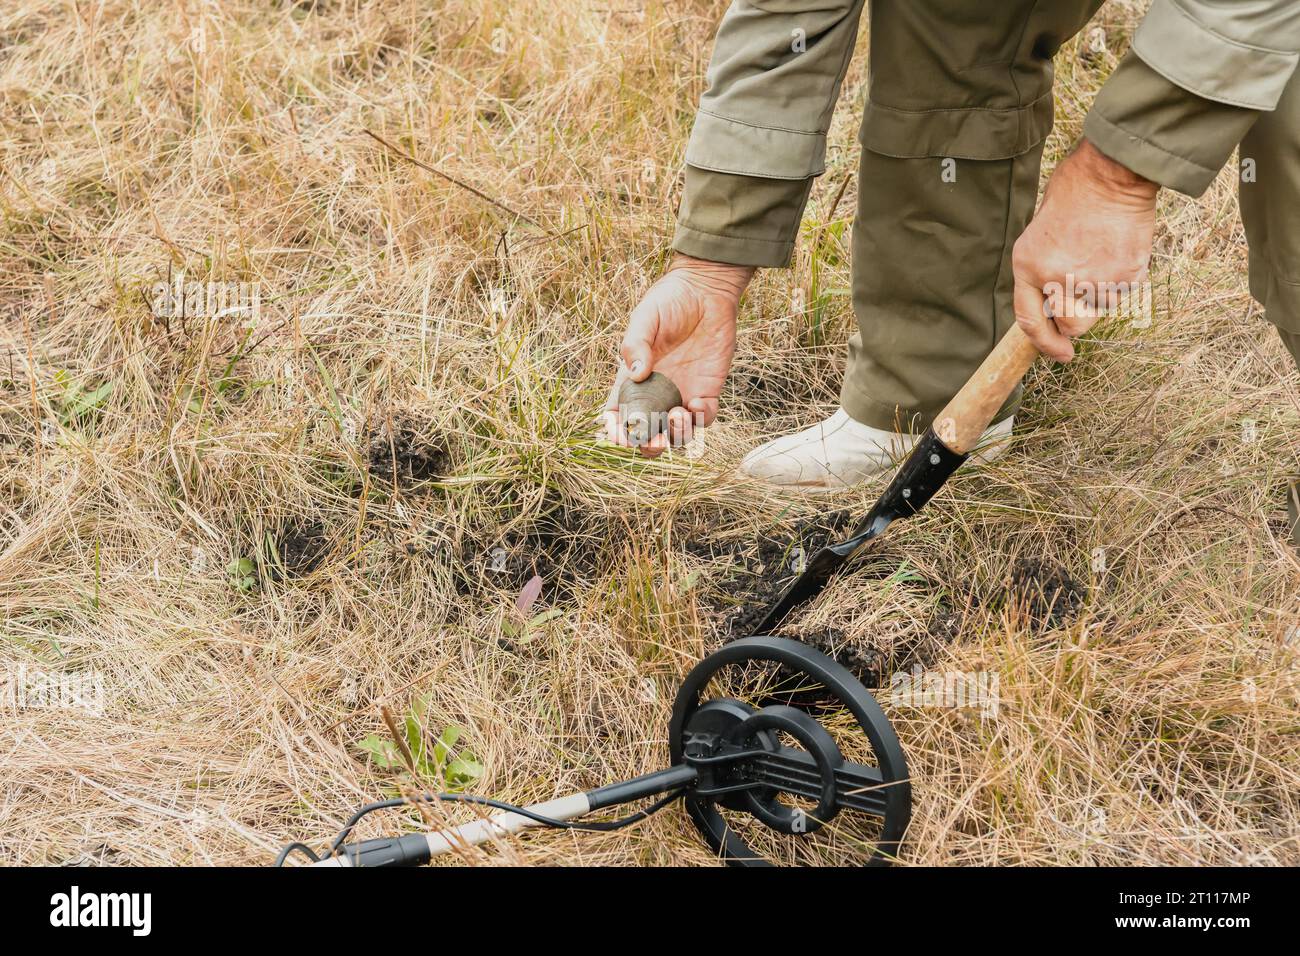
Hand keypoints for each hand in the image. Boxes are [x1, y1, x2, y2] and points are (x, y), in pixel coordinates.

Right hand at [604, 254, 753, 457]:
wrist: (705, 290)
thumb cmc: (669, 301)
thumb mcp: (645, 317)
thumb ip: (635, 343)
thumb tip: (636, 373)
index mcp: (633, 379)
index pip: (619, 413)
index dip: (616, 431)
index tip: (619, 435)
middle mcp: (657, 392)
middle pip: (648, 432)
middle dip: (648, 445)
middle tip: (653, 439)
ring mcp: (682, 393)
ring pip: (677, 433)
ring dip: (676, 435)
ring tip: (677, 416)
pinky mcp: (707, 389)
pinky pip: (705, 418)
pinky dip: (701, 419)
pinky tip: (697, 404)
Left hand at [1012, 138, 1157, 361]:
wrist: (1113, 173)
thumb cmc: (1074, 193)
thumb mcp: (1038, 230)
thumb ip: (1041, 268)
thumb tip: (1051, 298)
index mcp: (1028, 267)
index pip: (1029, 321)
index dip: (1043, 343)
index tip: (1057, 353)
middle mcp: (1056, 280)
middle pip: (1070, 325)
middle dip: (1076, 316)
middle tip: (1084, 290)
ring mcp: (1093, 282)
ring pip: (1098, 313)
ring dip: (1099, 299)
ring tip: (1100, 261)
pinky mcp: (1124, 278)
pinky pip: (1120, 295)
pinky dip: (1119, 283)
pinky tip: (1116, 254)